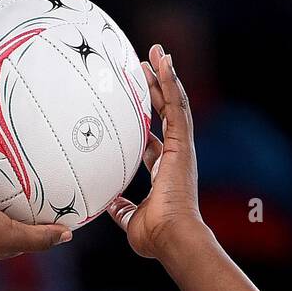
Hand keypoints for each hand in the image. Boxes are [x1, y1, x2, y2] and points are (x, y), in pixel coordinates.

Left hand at [106, 46, 203, 259]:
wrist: (172, 237)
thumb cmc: (156, 235)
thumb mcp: (130, 220)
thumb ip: (121, 209)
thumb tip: (109, 203)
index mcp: (163, 173)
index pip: (153, 140)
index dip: (145, 121)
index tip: (135, 104)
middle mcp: (174, 157)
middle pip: (164, 115)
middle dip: (155, 90)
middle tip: (144, 67)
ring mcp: (180, 148)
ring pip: (173, 104)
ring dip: (165, 77)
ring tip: (157, 53)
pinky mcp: (183, 143)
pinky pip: (176, 106)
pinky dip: (171, 83)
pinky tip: (164, 62)